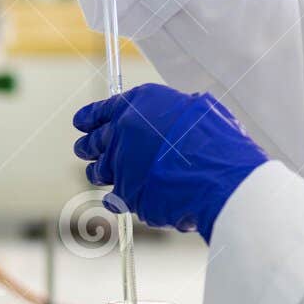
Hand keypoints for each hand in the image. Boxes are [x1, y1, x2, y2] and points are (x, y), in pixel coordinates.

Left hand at [73, 84, 268, 240]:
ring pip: (98, 170)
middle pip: (95, 141)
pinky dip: (116, 200)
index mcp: (138, 104)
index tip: (81, 123)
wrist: (221, 176)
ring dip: (98, 172)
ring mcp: (121, 164)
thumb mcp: (196, 110)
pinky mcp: (126, 194)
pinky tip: (120, 200)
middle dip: (88, 146)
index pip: (102, 110)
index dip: (90, 117)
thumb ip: (170, 114)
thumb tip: (169, 120)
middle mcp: (123, 130)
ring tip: (98, 174)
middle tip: (83, 149)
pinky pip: (113, 198)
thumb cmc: (217, 140)